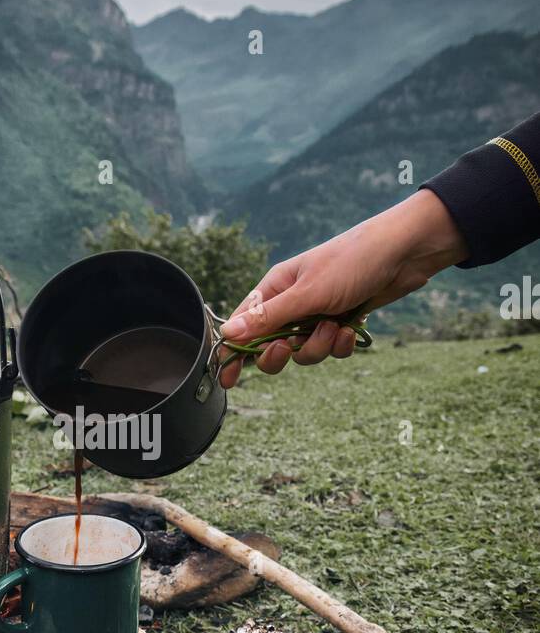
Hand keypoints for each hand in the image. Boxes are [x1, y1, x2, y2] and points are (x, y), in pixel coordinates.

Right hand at [220, 190, 466, 383]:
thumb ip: (268, 318)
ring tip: (335, 327)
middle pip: (270, 345)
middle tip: (286, 350)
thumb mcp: (306, 293)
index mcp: (276, 288)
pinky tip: (352, 329)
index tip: (226, 379)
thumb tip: (228, 334)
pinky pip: (330, 348)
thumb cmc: (353, 261)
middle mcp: (293, 302)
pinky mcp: (340, 322)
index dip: (234, 352)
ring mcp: (317, 314)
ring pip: (303, 351)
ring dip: (318, 346)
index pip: (243, 325)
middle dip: (281, 353)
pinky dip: (340, 344)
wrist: (404, 253)